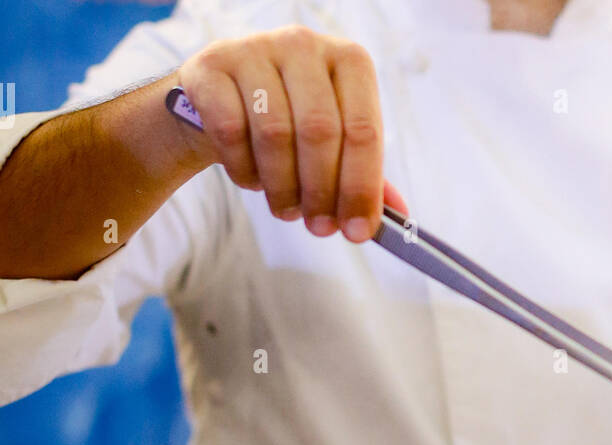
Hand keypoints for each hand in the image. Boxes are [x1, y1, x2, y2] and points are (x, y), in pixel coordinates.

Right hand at [177, 26, 406, 240]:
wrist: (225, 100)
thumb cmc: (293, 125)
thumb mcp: (336, 145)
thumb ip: (367, 178)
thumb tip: (399, 218)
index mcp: (349, 61)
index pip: (363, 129)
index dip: (361, 188)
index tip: (356, 232)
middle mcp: (305, 45)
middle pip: (319, 131)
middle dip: (321, 192)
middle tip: (319, 227)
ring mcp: (255, 49)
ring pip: (274, 133)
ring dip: (282, 187)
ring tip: (286, 208)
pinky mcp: (212, 66)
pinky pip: (231, 130)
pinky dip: (244, 169)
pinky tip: (252, 179)